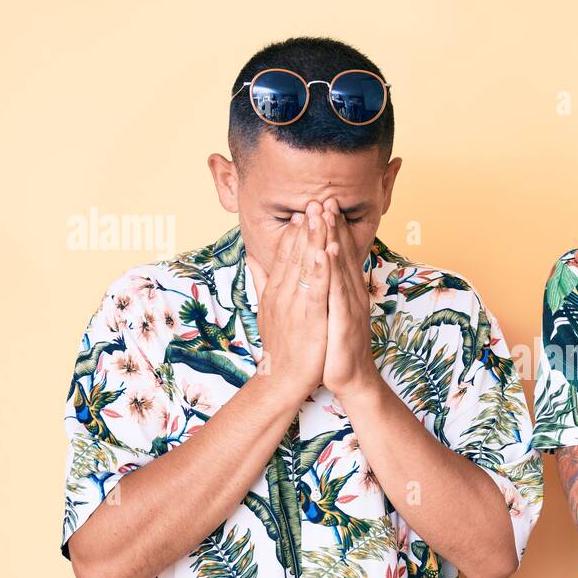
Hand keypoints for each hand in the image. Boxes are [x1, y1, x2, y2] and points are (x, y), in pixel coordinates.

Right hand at [255, 206, 330, 401]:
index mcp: (276, 290)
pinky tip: (326, 250)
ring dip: (314, 239)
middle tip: (315, 200)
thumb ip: (260, 281)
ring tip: (321, 215)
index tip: (302, 210)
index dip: (294, 231)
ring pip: (306, 265)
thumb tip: (251, 258)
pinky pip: (316, 289)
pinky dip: (321, 269)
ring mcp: (295, 304)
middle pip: (296, 253)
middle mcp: (283, 292)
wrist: (283, 378)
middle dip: (307, 226)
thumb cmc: (281, 344)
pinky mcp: (309, 317)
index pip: (285, 254)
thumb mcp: (266, 308)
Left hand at [321, 197, 376, 397]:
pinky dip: (332, 269)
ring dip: (332, 238)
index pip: (336, 254)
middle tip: (324, 197)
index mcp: (345, 290)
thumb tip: (312, 273)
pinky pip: (337, 291)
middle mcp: (352, 293)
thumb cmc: (335, 346)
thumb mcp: (326, 312)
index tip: (321, 204)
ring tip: (325, 214)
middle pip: (340, 253)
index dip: (330, 228)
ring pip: (340, 266)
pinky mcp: (345, 320)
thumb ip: (319, 290)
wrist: (351, 378)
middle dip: (332, 225)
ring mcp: (351, 306)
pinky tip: (326, 251)